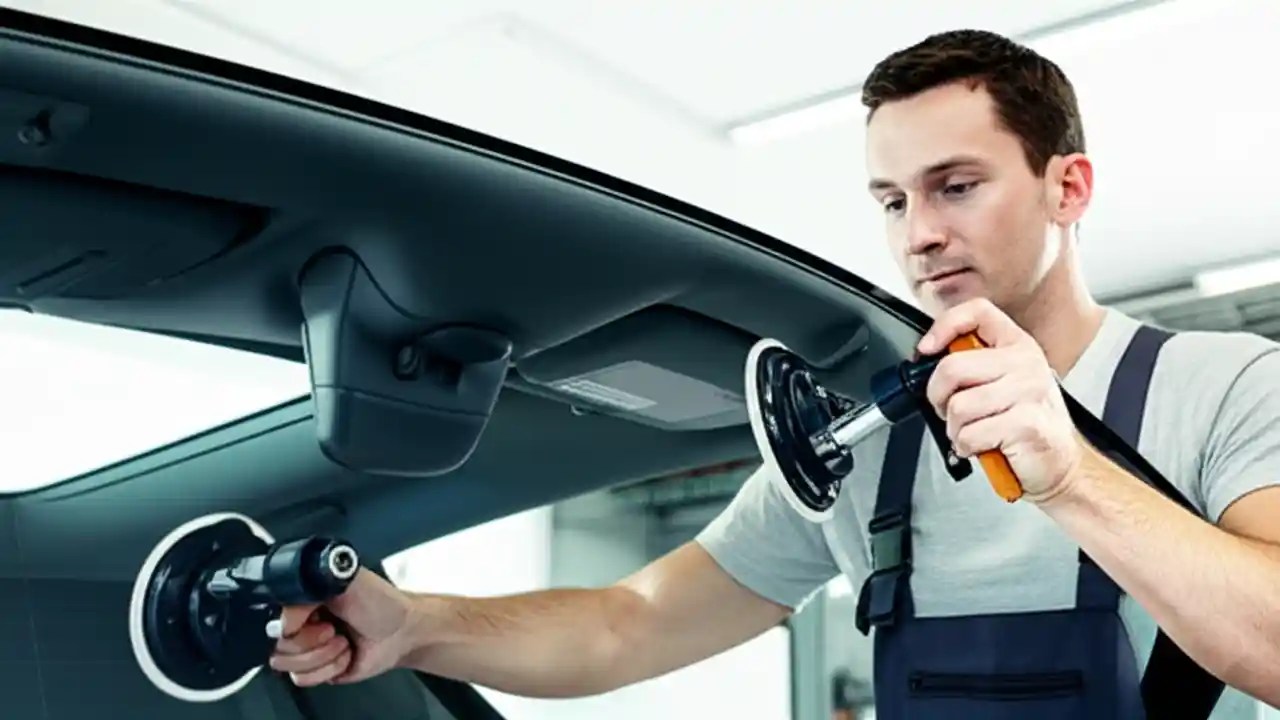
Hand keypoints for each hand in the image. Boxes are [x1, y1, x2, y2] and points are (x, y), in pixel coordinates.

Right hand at [268, 568, 421, 686]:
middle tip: (334, 629)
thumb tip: (283, 620)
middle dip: (313, 641)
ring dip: (324, 655)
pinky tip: (344, 655)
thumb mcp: (348, 581)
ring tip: (342, 641)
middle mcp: (301, 622)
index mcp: (302, 598)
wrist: (403, 631)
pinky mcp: (316, 668)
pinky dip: (329, 669)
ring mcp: (307, 647)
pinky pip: (303, 680)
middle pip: (278, 644)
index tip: (317, 616)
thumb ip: (311, 587)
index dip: (294, 623)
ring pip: (287, 665)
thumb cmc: (381, 602)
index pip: (273, 617)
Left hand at [916, 298, 1081, 501]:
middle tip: (949, 410)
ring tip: (974, 432)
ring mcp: (1029, 393)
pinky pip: (970, 434)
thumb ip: (974, 364)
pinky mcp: (1026, 425)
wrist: (1061, 465)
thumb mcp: (1005, 383)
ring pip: (958, 406)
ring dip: (955, 428)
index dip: (944, 326)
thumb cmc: (1026, 425)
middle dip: (938, 397)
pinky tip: (984, 447)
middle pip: (952, 367)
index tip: (927, 349)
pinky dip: (967, 447)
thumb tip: (931, 357)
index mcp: (1018, 346)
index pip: (978, 312)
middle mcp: (1026, 364)